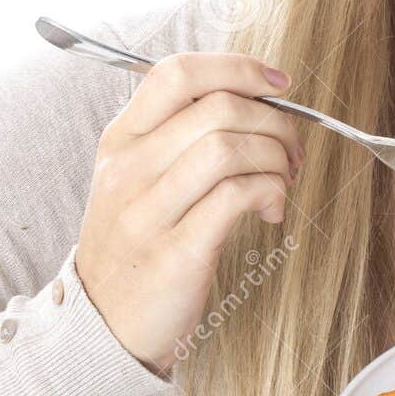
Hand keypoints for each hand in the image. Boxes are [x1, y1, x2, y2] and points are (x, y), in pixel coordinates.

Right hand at [75, 52, 304, 373]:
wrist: (102, 327)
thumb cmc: (135, 250)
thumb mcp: (135, 183)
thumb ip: (177, 140)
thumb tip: (250, 103)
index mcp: (121, 140)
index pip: (177, 73)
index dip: (238, 68)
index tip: (277, 85)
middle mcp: (129, 169)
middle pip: (217, 108)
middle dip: (275, 123)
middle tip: (292, 152)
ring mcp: (148, 212)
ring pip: (229, 148)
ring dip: (276, 159)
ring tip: (284, 183)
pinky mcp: (177, 254)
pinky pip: (236, 197)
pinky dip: (270, 193)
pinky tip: (273, 210)